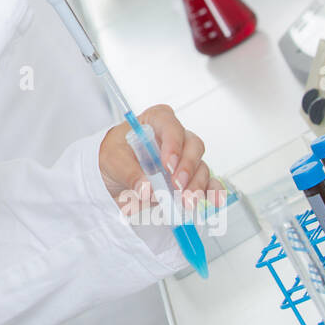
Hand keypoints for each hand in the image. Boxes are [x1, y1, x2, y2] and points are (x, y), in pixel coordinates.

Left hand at [97, 104, 222, 216]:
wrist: (110, 177)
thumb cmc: (111, 157)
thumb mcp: (112, 160)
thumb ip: (129, 172)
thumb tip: (148, 188)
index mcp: (155, 122)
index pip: (170, 126)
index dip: (173, 144)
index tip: (168, 164)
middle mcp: (174, 139)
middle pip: (193, 147)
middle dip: (187, 168)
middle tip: (177, 186)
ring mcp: (184, 160)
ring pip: (201, 167)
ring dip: (197, 185)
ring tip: (186, 202)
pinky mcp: (188, 180)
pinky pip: (208, 184)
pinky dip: (213, 192)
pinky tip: (214, 201)